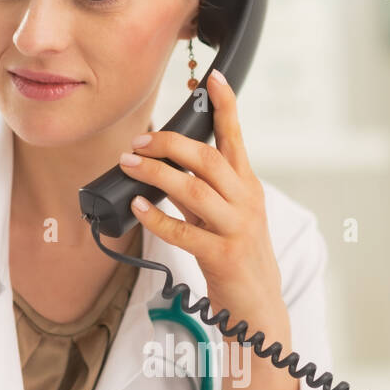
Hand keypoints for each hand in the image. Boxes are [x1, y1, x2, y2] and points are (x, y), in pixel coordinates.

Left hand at [118, 68, 298, 389]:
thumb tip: (163, 166)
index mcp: (248, 188)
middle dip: (172, 143)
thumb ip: (201, 192)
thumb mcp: (225, 217)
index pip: (237, 139)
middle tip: (139, 139)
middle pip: (210, 159)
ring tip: (130, 165)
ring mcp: (238, 230)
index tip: (213, 77)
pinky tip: (139, 207)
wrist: (259, 311)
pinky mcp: (224, 257)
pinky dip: (159, 217)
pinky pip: (186, 231)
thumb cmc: (237, 261)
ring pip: (196, 190)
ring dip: (158, 174)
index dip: (226, 107)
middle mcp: (247, 203)